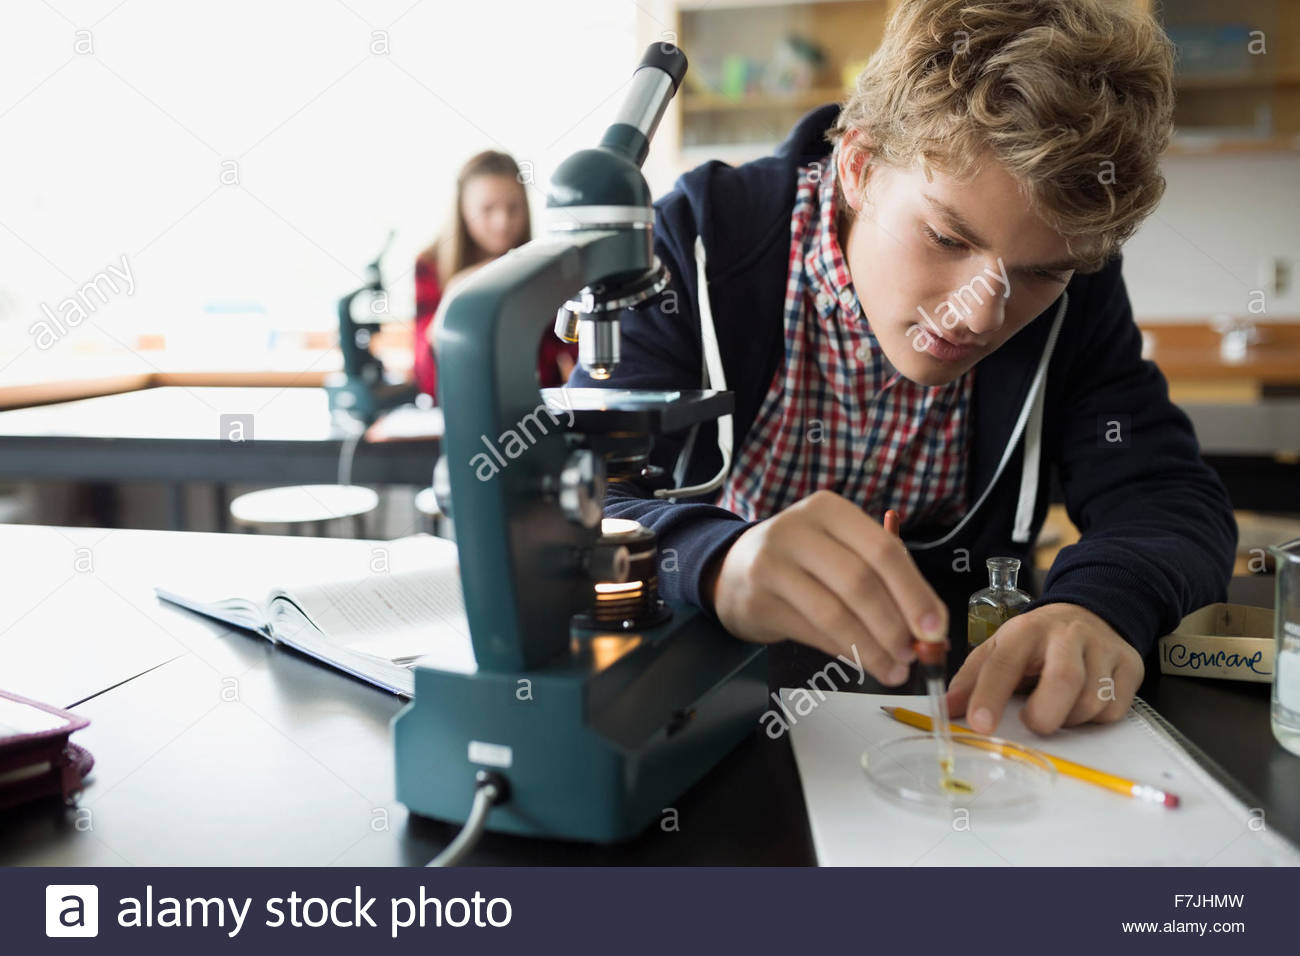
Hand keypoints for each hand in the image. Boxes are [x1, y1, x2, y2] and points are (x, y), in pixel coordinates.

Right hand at [703, 490, 947, 685]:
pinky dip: (845, 653)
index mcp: (829, 509)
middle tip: (914, 655)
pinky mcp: (758, 600)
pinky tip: (864, 663)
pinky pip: (813, 632)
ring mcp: (772, 563)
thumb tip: (929, 628)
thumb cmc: (803, 561)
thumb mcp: (839, 548)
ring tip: (894, 668)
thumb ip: (884, 578)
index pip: (883, 550)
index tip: (935, 629)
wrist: (733, 571)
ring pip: (835, 613)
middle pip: (860, 582)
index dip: (915, 593)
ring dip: (871, 648)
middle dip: (894, 625)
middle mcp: (797, 530)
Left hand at [945, 602, 1143, 735]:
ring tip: (1057, 706)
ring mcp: (1103, 648)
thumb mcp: (1000, 648)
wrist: (1090, 613)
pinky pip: (1114, 710)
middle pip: (1062, 683)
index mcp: (1025, 630)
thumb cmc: (1038, 640)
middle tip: (1033, 721)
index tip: (979, 724)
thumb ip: (971, 678)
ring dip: (1069, 719)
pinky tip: (1081, 703)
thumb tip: (945, 709)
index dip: (989, 696)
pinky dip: (1093, 718)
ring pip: (1091, 702)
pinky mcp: (1130, 665)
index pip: (1003, 664)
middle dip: (1044, 715)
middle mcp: (1067, 634)